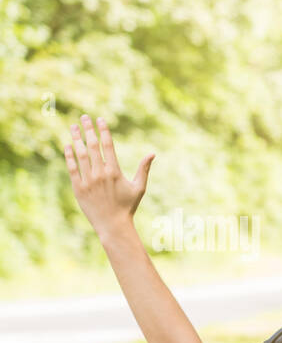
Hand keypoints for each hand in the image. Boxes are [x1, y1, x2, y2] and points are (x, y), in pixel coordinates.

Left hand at [63, 115, 153, 236]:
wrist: (113, 225)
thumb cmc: (128, 206)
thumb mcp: (139, 187)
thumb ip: (144, 169)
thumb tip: (152, 154)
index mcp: (115, 172)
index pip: (107, 145)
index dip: (102, 130)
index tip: (99, 119)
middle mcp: (100, 174)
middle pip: (92, 146)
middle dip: (87, 129)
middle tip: (83, 117)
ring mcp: (88, 181)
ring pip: (80, 154)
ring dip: (76, 138)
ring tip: (72, 127)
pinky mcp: (78, 188)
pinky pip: (72, 168)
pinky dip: (69, 155)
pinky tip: (68, 145)